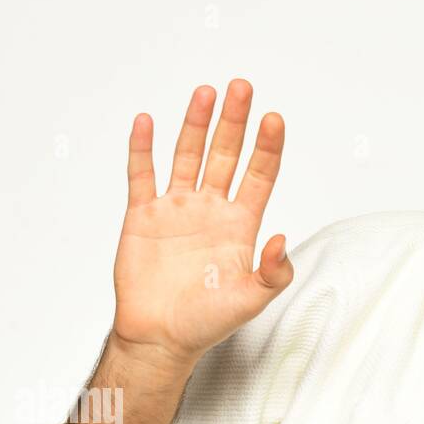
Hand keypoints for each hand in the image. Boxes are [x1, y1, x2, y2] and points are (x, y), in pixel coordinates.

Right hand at [110, 79, 292, 368]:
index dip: (267, 148)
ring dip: (196, 124)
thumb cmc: (208, 323)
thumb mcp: (252, 300)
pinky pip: (142, 175)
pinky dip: (143, 148)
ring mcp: (176, 209)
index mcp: (240, 226)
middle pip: (225, 155)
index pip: (259, 176)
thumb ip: (273, 271)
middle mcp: (210, 210)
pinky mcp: (143, 216)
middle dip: (234, 122)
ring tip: (206, 92)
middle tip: (242, 87)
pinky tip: (148, 122)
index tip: (274, 119)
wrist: (162, 337)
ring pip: (187, 156)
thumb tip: (282, 238)